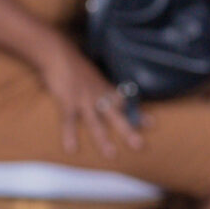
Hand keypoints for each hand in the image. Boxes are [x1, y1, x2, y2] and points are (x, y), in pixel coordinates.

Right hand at [37, 41, 141, 157]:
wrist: (57, 54)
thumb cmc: (71, 63)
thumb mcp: (90, 74)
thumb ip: (97, 86)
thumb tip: (102, 95)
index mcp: (104, 88)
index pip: (125, 102)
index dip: (138, 113)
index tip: (152, 124)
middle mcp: (98, 95)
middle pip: (115, 115)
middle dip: (127, 130)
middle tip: (139, 145)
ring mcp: (83, 99)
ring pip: (96, 122)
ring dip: (104, 139)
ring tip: (111, 155)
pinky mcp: (67, 100)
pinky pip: (69, 121)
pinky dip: (70, 135)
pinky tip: (71, 149)